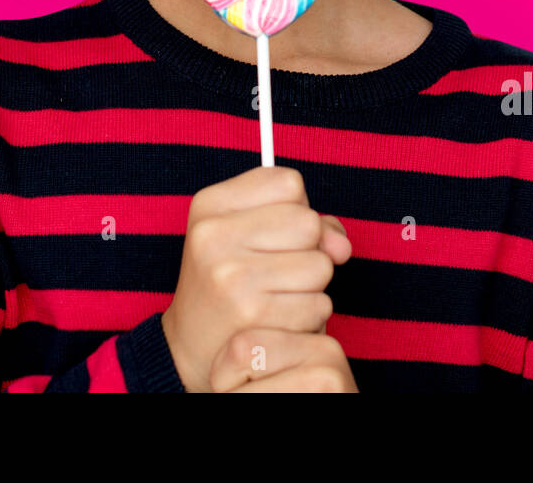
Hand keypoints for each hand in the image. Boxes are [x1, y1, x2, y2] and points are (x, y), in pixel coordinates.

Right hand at [161, 165, 351, 393]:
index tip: (272, 232)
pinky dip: (310, 315)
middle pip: (308, 222)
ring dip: (312, 285)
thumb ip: (305, 222)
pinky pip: (319, 304)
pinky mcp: (252, 316)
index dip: (294, 208)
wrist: (191, 348)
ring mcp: (230, 275)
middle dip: (308, 247)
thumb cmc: (229, 282)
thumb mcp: (249, 234)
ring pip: (321, 265)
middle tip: (276, 269)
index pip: (288, 183)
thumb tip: (341, 247)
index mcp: (209, 204)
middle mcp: (214, 235)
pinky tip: (280, 319)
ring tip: (278, 294)